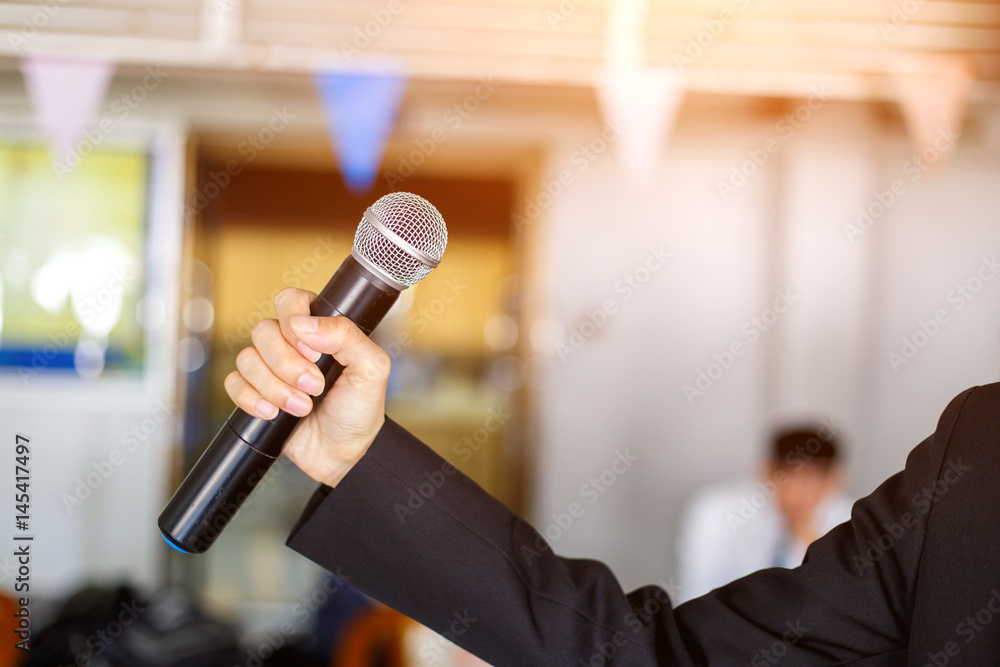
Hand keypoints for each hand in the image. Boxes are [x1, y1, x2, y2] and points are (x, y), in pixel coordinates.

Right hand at [224, 288, 390, 487]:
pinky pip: (234, 383)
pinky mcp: (254, 392)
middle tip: (314, 387)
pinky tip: (274, 413)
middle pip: (264, 331)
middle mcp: (291, 343)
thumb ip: (346, 336)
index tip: (312, 351)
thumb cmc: (360, 409)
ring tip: (302, 407)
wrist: (343, 455)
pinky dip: (252, 399)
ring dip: (274, 387)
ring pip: (246, 358)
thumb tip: (305, 323)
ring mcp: (270, 367)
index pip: (290, 301)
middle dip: (287, 365)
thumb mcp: (371, 369)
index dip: (293, 321)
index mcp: (319, 328)